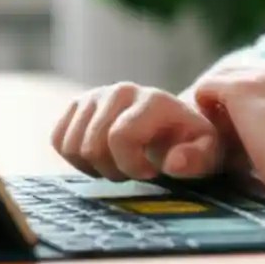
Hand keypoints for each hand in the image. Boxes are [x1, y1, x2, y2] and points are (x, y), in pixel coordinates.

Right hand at [50, 82, 234, 181]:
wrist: (172, 127)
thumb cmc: (190, 144)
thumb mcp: (207, 153)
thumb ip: (198, 158)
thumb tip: (172, 162)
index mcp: (152, 100)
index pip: (119, 137)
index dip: (130, 165)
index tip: (151, 172)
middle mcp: (121, 91)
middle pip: (92, 146)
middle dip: (113, 170)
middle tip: (135, 170)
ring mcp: (95, 96)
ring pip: (72, 146)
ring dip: (94, 166)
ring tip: (120, 163)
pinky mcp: (77, 106)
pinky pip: (58, 140)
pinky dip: (75, 159)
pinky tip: (101, 158)